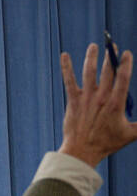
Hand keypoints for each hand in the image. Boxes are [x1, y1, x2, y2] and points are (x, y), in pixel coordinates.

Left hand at [59, 44, 136, 167]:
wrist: (82, 151)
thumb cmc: (107, 143)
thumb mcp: (131, 134)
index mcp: (116, 103)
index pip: (123, 78)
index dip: (125, 64)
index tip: (127, 54)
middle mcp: (101, 98)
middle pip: (107, 72)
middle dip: (111, 57)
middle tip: (112, 45)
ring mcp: (86, 98)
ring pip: (89, 73)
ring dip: (92, 57)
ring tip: (94, 46)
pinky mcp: (73, 101)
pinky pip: (69, 81)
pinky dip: (66, 68)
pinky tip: (64, 55)